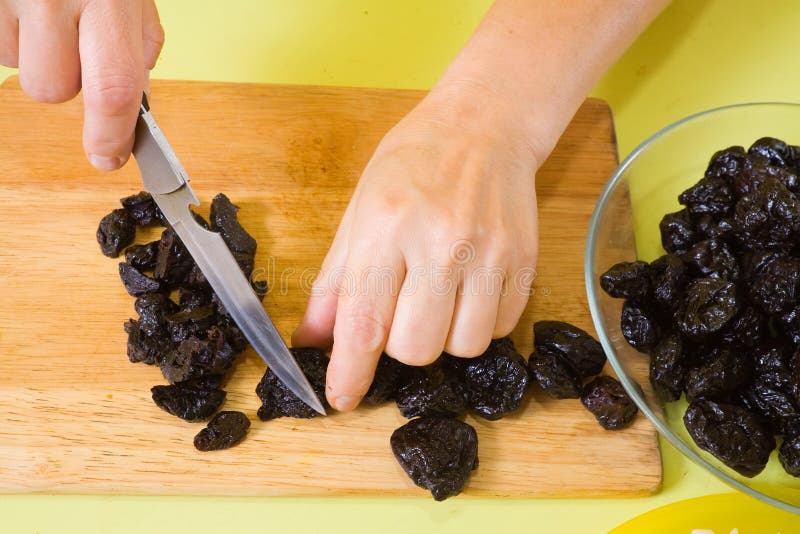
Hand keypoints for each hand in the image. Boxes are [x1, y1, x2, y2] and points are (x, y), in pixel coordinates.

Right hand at [0, 1, 163, 170]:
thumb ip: (138, 44)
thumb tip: (133, 104)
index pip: (113, 87)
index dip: (109, 133)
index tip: (108, 157)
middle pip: (51, 88)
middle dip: (64, 77)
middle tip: (73, 35)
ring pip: (17, 68)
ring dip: (34, 52)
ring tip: (44, 9)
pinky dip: (9, 31)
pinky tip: (22, 2)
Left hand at [292, 83, 538, 410]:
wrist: (485, 127)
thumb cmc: (412, 163)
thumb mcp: (359, 210)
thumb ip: (335, 280)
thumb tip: (312, 339)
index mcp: (386, 225)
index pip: (364, 320)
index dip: (350, 370)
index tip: (342, 398)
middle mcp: (440, 242)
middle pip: (415, 346)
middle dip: (400, 344)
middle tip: (402, 308)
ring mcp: (489, 253)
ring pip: (460, 347)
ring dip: (443, 336)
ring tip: (440, 296)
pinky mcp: (524, 262)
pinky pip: (498, 329)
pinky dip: (477, 323)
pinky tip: (470, 288)